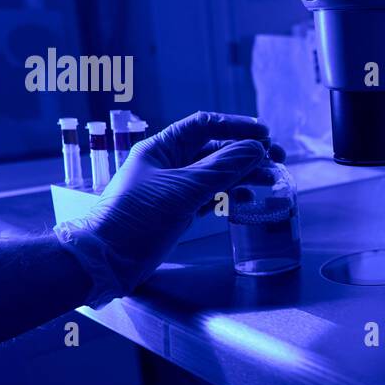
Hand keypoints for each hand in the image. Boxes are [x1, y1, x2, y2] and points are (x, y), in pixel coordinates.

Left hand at [55, 112, 284, 304]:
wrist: (107, 258)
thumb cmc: (137, 217)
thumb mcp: (183, 189)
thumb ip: (222, 168)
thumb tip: (256, 149)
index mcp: (162, 148)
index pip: (204, 125)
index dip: (236, 127)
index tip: (264, 135)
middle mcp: (168, 164)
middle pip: (215, 150)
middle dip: (246, 153)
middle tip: (277, 160)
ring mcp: (174, 189)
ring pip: (216, 175)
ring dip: (243, 175)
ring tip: (270, 180)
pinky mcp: (178, 211)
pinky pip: (211, 197)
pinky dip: (230, 197)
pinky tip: (248, 199)